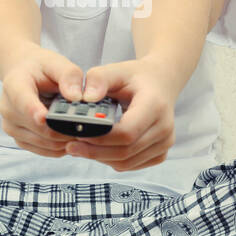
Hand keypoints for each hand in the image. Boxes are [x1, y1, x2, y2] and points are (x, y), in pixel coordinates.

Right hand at [0, 45, 87, 158]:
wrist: (25, 74)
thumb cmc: (42, 68)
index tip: (48, 118)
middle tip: (90, 126)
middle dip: (65, 129)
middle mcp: (8, 109)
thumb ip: (68, 75)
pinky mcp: (19, 139)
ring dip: (66, 140)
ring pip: (44, 143)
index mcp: (14, 85)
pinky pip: (44, 150)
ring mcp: (11, 126)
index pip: (23, 101)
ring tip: (83, 130)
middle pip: (39, 128)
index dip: (35, 112)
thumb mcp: (56, 62)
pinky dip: (60, 147)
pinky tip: (72, 137)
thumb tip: (76, 97)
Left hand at [62, 57, 177, 171]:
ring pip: (126, 162)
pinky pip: (131, 165)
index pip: (126, 132)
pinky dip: (111, 160)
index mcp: (155, 105)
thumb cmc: (136, 77)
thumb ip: (99, 79)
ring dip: (100, 158)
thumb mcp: (117, 70)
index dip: (100, 138)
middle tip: (71, 146)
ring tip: (80, 147)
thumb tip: (85, 98)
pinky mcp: (160, 153)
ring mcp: (165, 143)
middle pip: (125, 151)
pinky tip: (98, 149)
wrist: (160, 84)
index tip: (76, 134)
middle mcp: (164, 127)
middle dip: (94, 151)